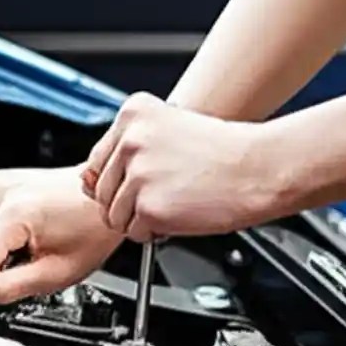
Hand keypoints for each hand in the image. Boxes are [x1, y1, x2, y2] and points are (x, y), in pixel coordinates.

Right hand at [0, 166, 123, 304]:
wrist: (105, 197)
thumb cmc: (93, 230)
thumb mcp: (55, 274)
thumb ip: (6, 289)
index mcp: (13, 214)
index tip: (13, 282)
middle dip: (3, 263)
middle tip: (38, 258)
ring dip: (6, 247)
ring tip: (40, 241)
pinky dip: (7, 231)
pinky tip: (34, 227)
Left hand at [81, 93, 291, 240]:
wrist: (259, 168)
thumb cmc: (222, 154)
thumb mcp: (166, 133)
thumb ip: (124, 152)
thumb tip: (86, 181)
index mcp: (132, 113)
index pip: (98, 161)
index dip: (123, 179)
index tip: (152, 176)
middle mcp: (129, 139)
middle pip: (102, 191)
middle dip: (129, 201)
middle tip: (168, 191)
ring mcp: (137, 173)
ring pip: (114, 215)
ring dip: (141, 218)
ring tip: (176, 200)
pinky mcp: (148, 205)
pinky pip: (134, 233)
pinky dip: (155, 232)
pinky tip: (180, 212)